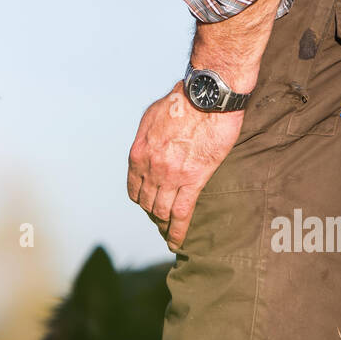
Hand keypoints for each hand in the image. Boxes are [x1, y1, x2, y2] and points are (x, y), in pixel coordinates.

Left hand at [127, 82, 243, 251]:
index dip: (141, 199)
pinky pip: (181, 213)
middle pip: (148, 203)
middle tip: (161, 220)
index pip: (134, 189)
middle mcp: (151, 169)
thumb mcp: (150, 117)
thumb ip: (146, 138)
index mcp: (138, 155)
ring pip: (162, 211)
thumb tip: (147, 148)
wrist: (206, 97)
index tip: (149, 204)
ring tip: (168, 233)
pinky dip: (177, 231)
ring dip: (164, 225)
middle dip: (153, 213)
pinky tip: (175, 242)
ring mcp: (171, 177)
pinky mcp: (193, 180)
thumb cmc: (181, 100)